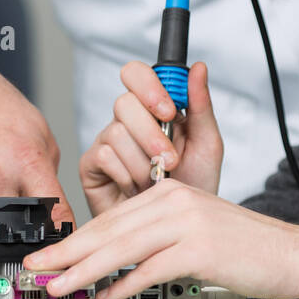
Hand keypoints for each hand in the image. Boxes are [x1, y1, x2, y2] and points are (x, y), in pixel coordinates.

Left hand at [23, 179, 298, 298]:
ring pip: (122, 247)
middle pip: (109, 229)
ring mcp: (187, 222)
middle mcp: (175, 200)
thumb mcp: (193, 229)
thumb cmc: (242, 246)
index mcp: (170, 192)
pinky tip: (106, 296)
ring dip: (85, 270)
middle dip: (68, 252)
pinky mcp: (199, 247)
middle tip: (38, 269)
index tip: (50, 255)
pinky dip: (125, 284)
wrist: (291, 253)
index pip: (111, 217)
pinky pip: (151, 268)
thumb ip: (155, 237)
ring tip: (60, 286)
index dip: (76, 238)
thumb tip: (113, 263)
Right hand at [80, 60, 221, 215]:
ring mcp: (108, 142)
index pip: (137, 75)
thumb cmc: (192, 186)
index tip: (169, 112)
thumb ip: (201, 105)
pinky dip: (127, 175)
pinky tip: (136, 189)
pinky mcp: (92, 165)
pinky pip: (104, 155)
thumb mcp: (206, 144)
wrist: (178, 231)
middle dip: (151, 134)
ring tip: (155, 181)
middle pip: (124, 103)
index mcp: (154, 108)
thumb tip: (198, 68)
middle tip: (169, 159)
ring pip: (116, 132)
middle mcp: (128, 121)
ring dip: (143, 162)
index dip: (149, 87)